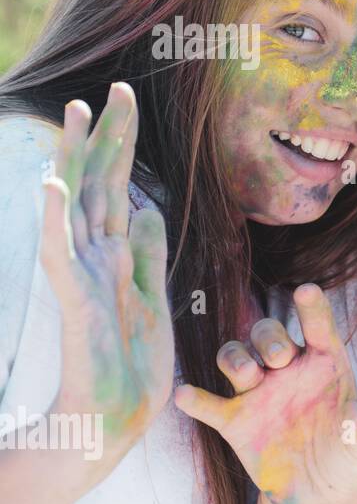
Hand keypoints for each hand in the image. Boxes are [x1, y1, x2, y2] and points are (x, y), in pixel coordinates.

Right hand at [41, 83, 171, 465]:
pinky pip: (62, 252)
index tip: (127, 99)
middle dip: (107, 134)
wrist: (116, 416)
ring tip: (76, 111)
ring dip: (75, 157)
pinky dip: (58, 216)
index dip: (124, 143)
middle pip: (98, 182)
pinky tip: (57, 183)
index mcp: (116, 253)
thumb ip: (148, 254)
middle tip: (115, 87)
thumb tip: (148, 208)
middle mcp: (95, 255)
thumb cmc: (133, 364)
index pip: (119, 186)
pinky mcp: (74, 300)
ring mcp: (81, 274)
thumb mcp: (153, 298)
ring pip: (75, 204)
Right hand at [174, 283, 356, 503]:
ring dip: (235, 359)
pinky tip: (187, 396)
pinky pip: (208, 404)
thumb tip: (355, 415)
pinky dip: (194, 398)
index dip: (312, 306)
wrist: (319, 496)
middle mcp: (288, 370)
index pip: (318, 325)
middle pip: (268, 333)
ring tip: (248, 377)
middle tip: (279, 359)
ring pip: (234, 356)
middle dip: (268, 338)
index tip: (305, 290)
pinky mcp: (235, 422)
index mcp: (326, 364)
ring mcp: (259, 394)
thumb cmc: (349, 459)